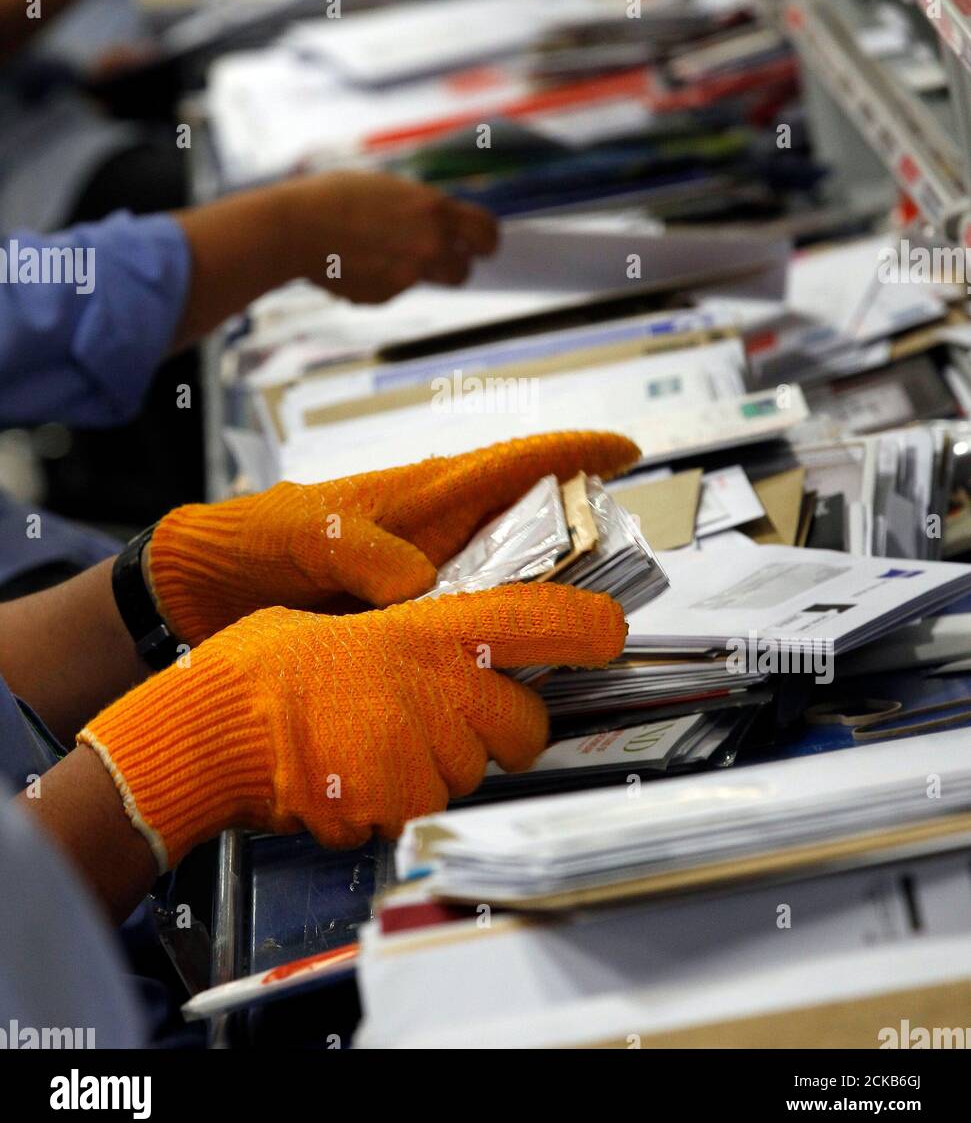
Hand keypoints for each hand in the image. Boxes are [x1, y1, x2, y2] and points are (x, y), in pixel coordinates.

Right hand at [80, 587, 626, 865]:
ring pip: (474, 774)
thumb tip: (458, 648)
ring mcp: (433, 755)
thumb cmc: (271, 664)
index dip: (590, 628)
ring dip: (440, 764)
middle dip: (495, 727)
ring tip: (372, 741)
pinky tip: (355, 776)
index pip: (546, 621)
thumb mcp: (351, 620)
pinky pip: (428, 812)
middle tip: (435, 714)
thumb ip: (419, 633)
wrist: (215, 728)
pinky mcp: (408, 809)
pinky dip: (401, 802)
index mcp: (438, 631)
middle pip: (525, 726)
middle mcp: (451, 692)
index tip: (608, 633)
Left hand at [148, 431, 640, 645]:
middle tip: (628, 572)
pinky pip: (472, 624)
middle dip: (584, 539)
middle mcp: (436, 534)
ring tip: (588, 629)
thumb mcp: (301, 534)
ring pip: (508, 580)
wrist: (203, 590)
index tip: (626, 451)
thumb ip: (358, 549)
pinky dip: (499, 639)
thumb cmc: (251, 539)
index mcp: (419, 495)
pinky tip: (516, 671)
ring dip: (547, 598)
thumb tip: (419, 581)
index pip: (509, 462)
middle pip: (529, 526)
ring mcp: (427, 579)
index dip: (570, 453)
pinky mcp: (409, 620)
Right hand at [276, 171, 498, 304]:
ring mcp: (410, 274)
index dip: (487, 242)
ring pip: (435, 282)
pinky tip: (356, 263)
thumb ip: (420, 207)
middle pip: (466, 268)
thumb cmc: (334, 198)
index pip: (487, 232)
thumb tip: (441, 221)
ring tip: (388, 256)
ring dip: (423, 274)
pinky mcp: (387, 295)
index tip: (482, 247)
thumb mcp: (388, 188)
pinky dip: (383, 281)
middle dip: (456, 264)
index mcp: (434, 209)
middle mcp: (430, 244)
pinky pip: (397, 291)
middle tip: (440, 259)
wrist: (295, 228)